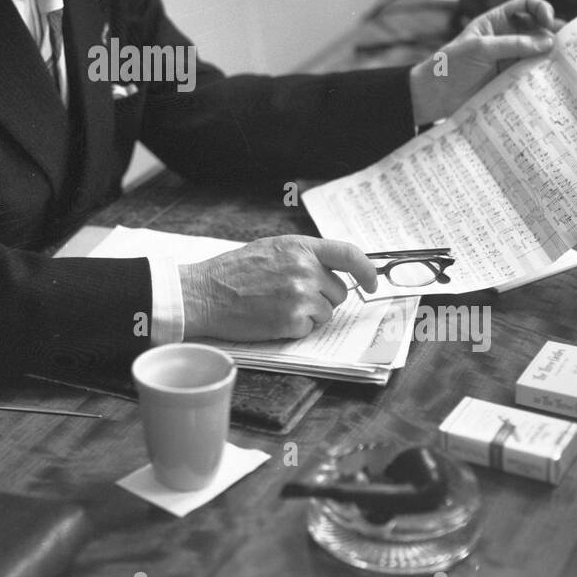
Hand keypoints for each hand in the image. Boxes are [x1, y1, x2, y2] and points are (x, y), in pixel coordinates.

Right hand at [178, 235, 376, 341]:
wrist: (204, 293)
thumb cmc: (233, 272)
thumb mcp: (271, 249)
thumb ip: (303, 255)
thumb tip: (333, 270)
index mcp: (300, 247)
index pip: (348, 254)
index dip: (366, 270)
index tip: (371, 283)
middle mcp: (305, 268)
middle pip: (338, 291)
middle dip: (322, 297)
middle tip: (292, 296)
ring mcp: (299, 295)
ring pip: (326, 313)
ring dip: (308, 315)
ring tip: (277, 306)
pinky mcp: (292, 320)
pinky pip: (309, 329)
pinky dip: (295, 328)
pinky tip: (272, 318)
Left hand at [409, 0, 563, 124]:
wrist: (434, 95)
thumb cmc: (451, 65)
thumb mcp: (481, 49)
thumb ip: (513, 44)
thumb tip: (548, 42)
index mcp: (496, 21)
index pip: (525, 5)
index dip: (541, 8)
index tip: (549, 21)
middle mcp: (506, 37)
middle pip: (538, 28)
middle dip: (554, 33)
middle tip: (569, 44)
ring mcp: (509, 58)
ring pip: (538, 51)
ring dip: (552, 55)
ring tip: (567, 62)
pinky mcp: (510, 77)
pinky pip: (532, 72)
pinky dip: (544, 73)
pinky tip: (554, 77)